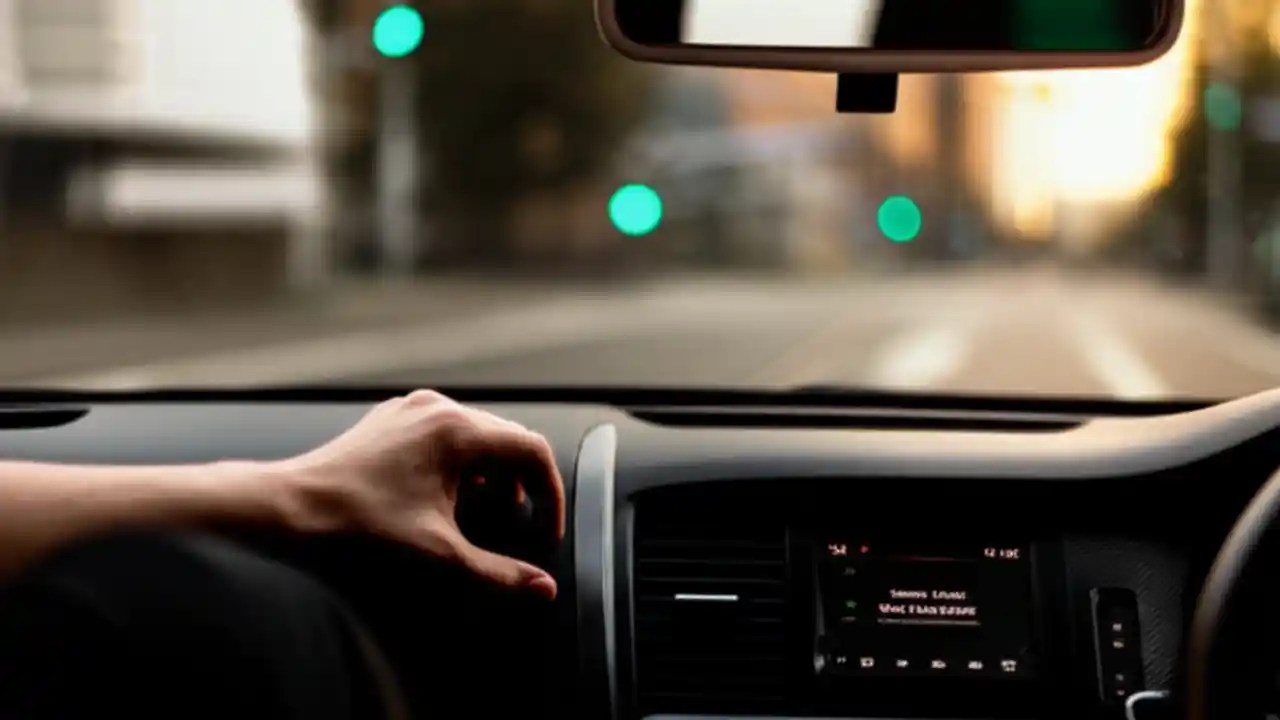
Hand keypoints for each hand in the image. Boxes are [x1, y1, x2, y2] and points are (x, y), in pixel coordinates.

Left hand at [281, 390, 564, 598]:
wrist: (293, 504)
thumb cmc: (361, 523)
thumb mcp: (439, 552)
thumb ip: (497, 570)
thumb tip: (542, 587)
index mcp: (458, 431)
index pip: (532, 450)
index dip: (549, 492)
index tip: (543, 527)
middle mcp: (440, 408)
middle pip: (507, 439)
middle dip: (521, 483)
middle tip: (519, 523)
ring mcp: (414, 408)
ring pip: (477, 434)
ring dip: (492, 471)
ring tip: (484, 512)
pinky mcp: (394, 417)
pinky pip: (445, 430)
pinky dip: (461, 460)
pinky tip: (447, 495)